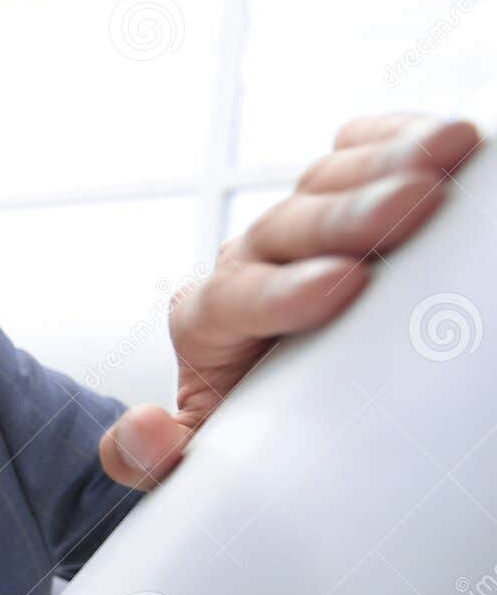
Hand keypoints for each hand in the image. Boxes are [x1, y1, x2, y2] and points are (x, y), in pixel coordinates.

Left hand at [100, 113, 482, 488]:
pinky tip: (443, 137)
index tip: (343, 285)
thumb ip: (153, 457)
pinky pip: (361, 151)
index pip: (232, 298)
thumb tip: (145, 429)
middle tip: (412, 204)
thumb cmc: (253, 423)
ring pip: (328, 180)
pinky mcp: (342, 194)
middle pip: (289, 226)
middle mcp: (251, 259)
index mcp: (208, 318)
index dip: (282, 291)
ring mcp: (299, 222)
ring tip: (448, 152)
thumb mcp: (203, 453)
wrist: (290, 398)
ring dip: (390, 162)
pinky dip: (400, 138)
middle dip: (350, 215)